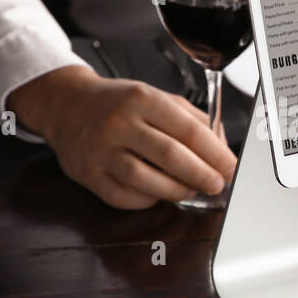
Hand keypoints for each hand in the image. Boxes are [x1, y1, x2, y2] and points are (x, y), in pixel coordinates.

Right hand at [9, 65, 236, 208]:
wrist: (67, 105)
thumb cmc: (117, 104)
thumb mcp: (154, 96)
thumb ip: (191, 118)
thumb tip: (222, 147)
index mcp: (142, 99)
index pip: (188, 130)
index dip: (216, 153)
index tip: (231, 167)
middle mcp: (119, 123)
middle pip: (170, 156)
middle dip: (201, 175)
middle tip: (217, 184)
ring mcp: (100, 150)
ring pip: (146, 180)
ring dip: (176, 191)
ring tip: (190, 190)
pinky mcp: (87, 174)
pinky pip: (123, 197)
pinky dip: (146, 200)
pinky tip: (157, 194)